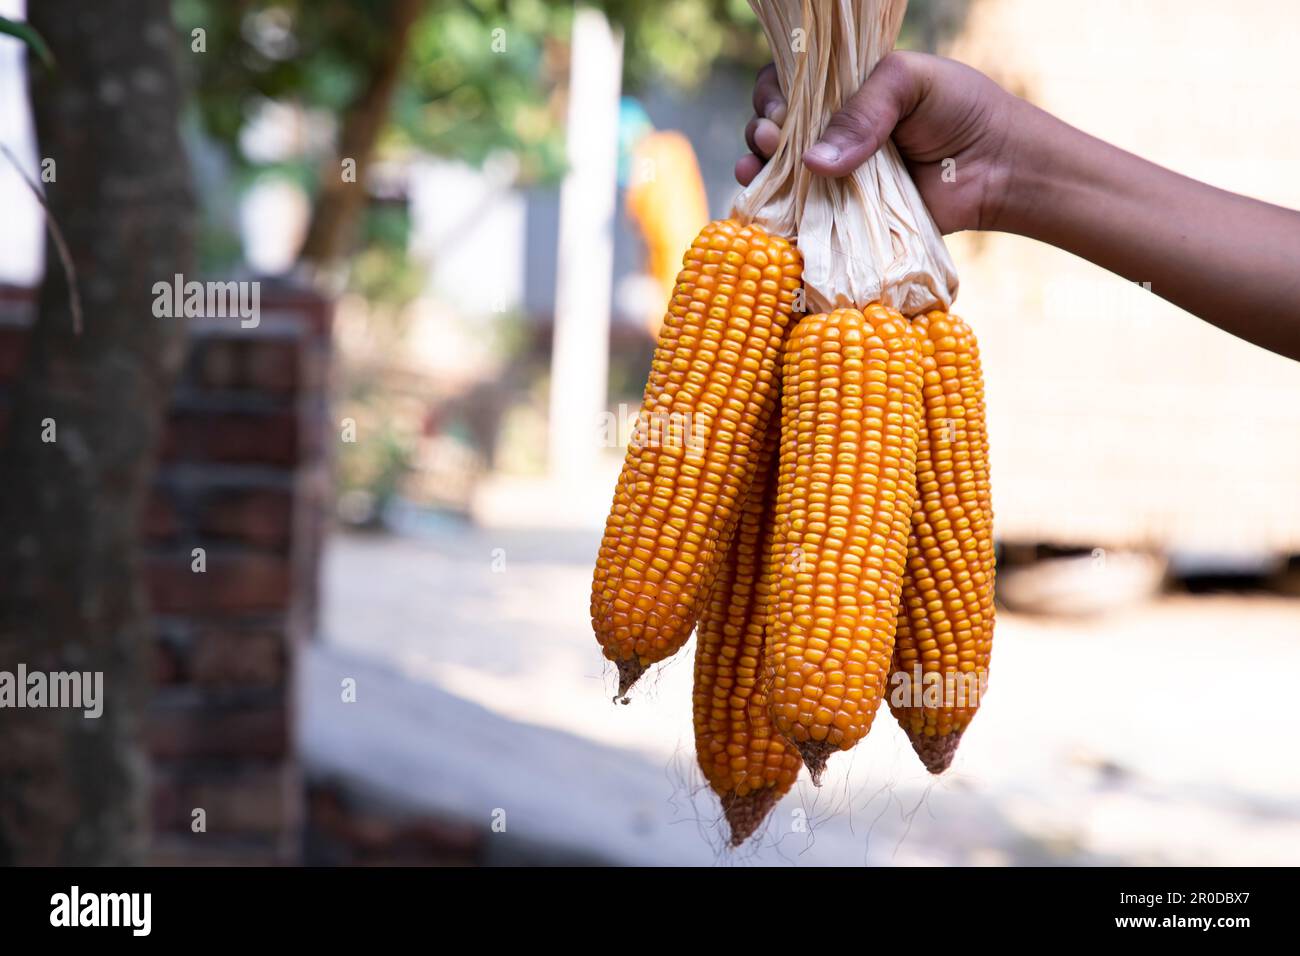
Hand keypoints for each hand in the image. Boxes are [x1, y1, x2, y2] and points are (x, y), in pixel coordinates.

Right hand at [738, 51, 1019, 234]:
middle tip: (771, 139)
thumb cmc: (961, 110)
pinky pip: (801, 217)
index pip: (788, 85)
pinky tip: (762, 207)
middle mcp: (832, 132)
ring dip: (756, 170)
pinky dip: (775, 215)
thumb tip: (812, 163)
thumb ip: (863, 112)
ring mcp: (834, 176)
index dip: (771, 94)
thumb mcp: (909, 84)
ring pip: (777, 173)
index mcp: (844, 90)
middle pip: (772, 129)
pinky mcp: (844, 217)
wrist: (998, 168)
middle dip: (760, 132)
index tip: (778, 108)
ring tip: (755, 169)